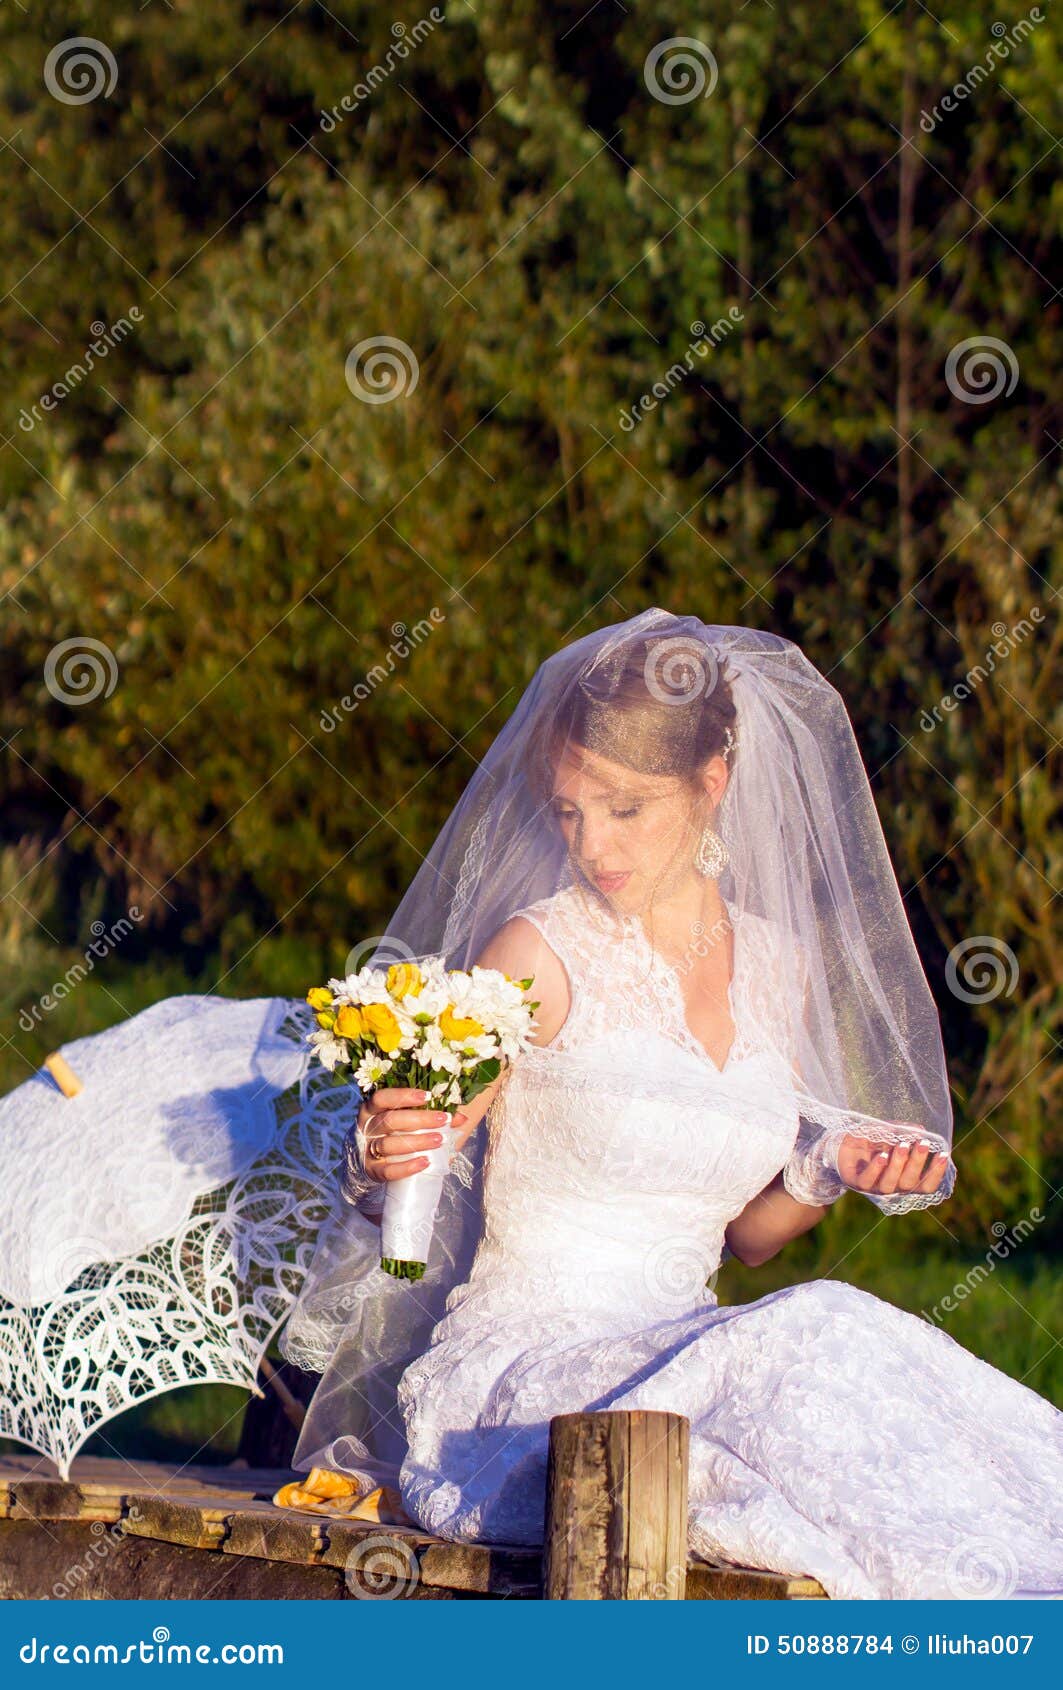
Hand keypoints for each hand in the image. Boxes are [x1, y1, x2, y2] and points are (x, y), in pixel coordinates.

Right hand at [357, 1087, 465, 1183]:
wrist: (371, 1162)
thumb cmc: (393, 1134)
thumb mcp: (404, 1120)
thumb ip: (427, 1116)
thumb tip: (460, 1117)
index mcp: (371, 1109)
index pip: (382, 1098)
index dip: (403, 1096)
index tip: (428, 1096)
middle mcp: (366, 1128)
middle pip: (390, 1120)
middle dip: (420, 1119)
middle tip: (443, 1119)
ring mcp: (366, 1150)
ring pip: (389, 1144)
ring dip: (417, 1141)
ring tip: (440, 1140)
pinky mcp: (371, 1171)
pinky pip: (388, 1170)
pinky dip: (407, 1167)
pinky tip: (425, 1162)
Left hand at [836, 1128, 950, 1197]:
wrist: (839, 1142)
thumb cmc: (870, 1139)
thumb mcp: (888, 1132)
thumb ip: (903, 1132)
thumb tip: (921, 1130)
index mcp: (903, 1178)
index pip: (925, 1185)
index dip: (936, 1173)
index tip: (944, 1154)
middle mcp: (891, 1186)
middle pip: (909, 1184)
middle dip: (918, 1163)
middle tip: (923, 1144)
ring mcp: (873, 1186)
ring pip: (890, 1185)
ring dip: (898, 1165)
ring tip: (902, 1145)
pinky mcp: (855, 1182)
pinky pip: (868, 1181)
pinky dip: (876, 1169)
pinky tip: (882, 1156)